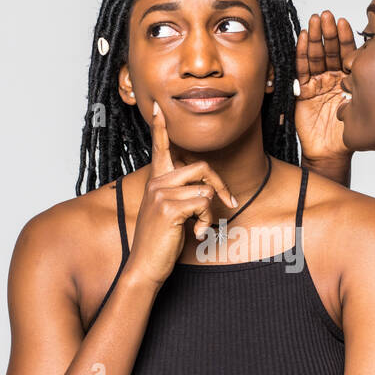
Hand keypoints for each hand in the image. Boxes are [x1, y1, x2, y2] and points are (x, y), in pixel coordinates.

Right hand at [123, 100, 237, 288]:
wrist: (145, 266)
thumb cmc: (161, 242)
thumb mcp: (173, 214)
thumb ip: (185, 197)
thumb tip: (209, 192)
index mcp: (156, 181)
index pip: (160, 148)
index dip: (161, 127)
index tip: (159, 107)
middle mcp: (157, 182)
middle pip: (202, 167)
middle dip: (221, 186)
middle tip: (230, 204)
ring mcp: (160, 193)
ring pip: (206, 189)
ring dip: (210, 212)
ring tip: (200, 228)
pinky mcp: (168, 207)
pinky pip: (203, 203)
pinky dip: (206, 221)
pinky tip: (196, 233)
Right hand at [294, 11, 356, 166]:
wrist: (331, 151)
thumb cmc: (348, 133)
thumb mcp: (362, 106)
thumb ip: (364, 87)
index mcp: (348, 79)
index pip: (347, 54)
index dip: (344, 38)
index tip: (343, 21)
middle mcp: (333, 78)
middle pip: (330, 51)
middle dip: (328, 32)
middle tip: (326, 15)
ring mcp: (317, 83)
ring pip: (316, 56)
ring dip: (315, 38)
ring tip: (314, 21)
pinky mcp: (303, 91)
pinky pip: (302, 70)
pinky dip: (302, 54)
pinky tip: (304, 38)